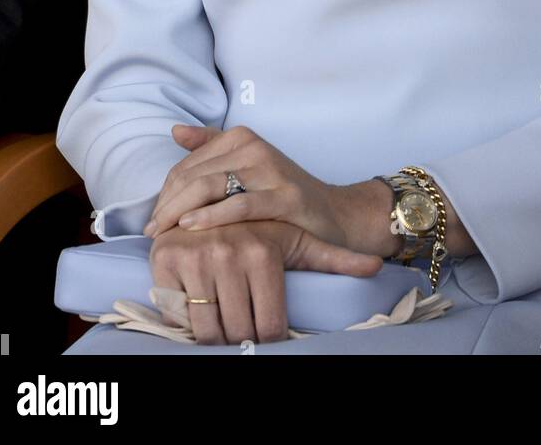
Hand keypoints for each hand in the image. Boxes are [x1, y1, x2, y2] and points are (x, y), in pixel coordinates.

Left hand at [143, 124, 371, 251]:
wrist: (333, 216)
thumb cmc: (281, 195)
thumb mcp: (246, 167)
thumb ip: (211, 148)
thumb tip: (175, 131)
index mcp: (241, 137)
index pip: (186, 165)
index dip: (165, 193)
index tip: (153, 219)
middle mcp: (254, 147)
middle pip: (193, 176)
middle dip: (166, 205)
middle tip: (151, 233)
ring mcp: (271, 170)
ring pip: (210, 187)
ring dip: (179, 212)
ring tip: (162, 235)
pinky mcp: (285, 196)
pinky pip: (240, 205)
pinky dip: (211, 216)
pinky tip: (191, 228)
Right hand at [149, 218, 382, 345]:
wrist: (218, 198)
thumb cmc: (268, 229)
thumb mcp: (302, 244)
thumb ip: (337, 259)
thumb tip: (376, 266)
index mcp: (263, 253)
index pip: (269, 325)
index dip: (271, 339)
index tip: (271, 338)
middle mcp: (228, 252)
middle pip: (238, 332)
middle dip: (242, 342)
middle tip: (245, 339)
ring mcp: (194, 255)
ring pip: (206, 330)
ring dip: (214, 339)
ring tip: (224, 332)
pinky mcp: (165, 258)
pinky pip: (175, 312)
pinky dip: (184, 322)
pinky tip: (196, 316)